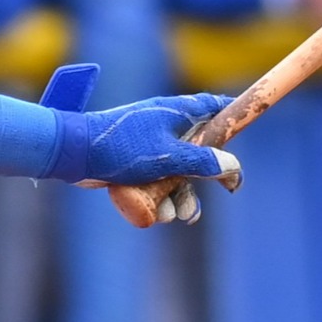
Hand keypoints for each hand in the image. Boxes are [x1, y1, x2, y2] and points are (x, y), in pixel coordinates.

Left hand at [81, 93, 241, 223]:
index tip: (246, 123)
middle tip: (227, 190)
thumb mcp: (168, 157)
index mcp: (175, 112)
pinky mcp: (136, 164)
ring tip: (181, 215)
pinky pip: (157, 182)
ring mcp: (150, 146)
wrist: (74, 153)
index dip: (232, 114)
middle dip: (209, 175)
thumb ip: (202, 162)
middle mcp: (165, 126)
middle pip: (200, 149)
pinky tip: (157, 214)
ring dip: (183, 196)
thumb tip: (233, 167)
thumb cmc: (121, 148)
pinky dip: (160, 199)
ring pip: (179, 173)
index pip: (212, 106)